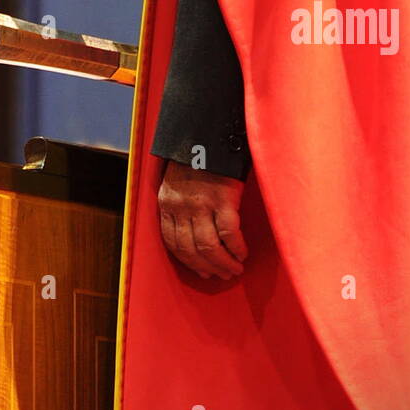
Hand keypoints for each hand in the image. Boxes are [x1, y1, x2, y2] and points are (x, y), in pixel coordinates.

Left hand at [157, 159, 248, 281]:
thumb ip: (179, 204)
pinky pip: (230, 233)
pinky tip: (242, 254)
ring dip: (223, 263)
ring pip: (209, 247)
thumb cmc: (195, 159)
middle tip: (221, 275)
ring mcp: (201, 204)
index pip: (172, 242)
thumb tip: (193, 232)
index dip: (188, 261)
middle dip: (207, 267)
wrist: (208, 134)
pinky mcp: (223, 199)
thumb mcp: (176, 181)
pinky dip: (236, 248)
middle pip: (191, 250)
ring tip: (234, 270)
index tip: (201, 271)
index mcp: (167, 203)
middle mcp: (181, 207)